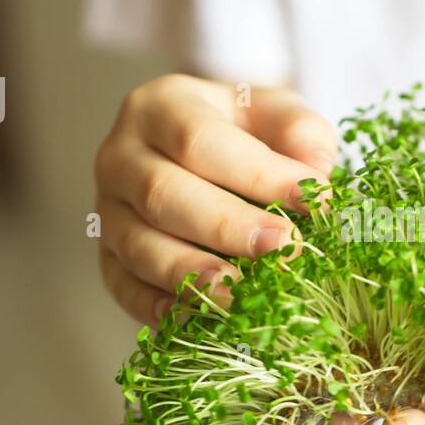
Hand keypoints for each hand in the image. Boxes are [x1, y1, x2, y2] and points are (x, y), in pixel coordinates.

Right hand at [93, 75, 335, 324]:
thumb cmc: (245, 131)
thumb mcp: (276, 112)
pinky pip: (122, 286)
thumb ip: (301, 132)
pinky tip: (194, 318)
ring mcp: (108, 210)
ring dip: (189, 274)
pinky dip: (154, 306)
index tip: (312, 200)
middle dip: (225, 226)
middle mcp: (121, 156)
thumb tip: (316, 173)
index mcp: (160, 107)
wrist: (204, 150)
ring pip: (138, 245)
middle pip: (163, 193)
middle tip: (282, 248)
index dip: (256, 173)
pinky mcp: (108, 256)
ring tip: (239, 295)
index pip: (200, 140)